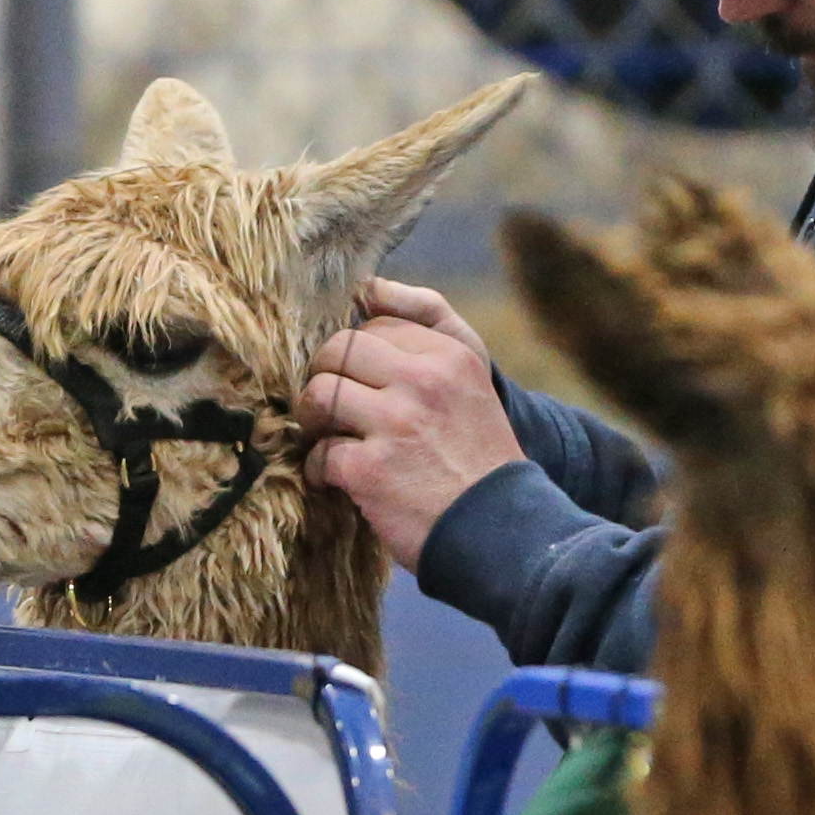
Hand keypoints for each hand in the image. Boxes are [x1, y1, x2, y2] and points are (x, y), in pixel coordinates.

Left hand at [298, 283, 523, 571]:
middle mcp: (425, 380)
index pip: (375, 325)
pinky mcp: (371, 469)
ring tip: (328, 437)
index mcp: (451, 354)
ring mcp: (396, 423)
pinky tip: (338, 480)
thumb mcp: (471, 377)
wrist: (500, 527)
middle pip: (338, 350)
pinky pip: (320, 453)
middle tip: (332, 406)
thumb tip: (367, 287)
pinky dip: (321, 470)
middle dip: (326, 377)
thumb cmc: (479, 452)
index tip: (361, 380)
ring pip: (320, 394)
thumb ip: (429, 323)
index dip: (359, 354)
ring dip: (314, 420)